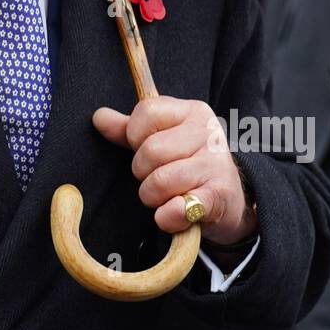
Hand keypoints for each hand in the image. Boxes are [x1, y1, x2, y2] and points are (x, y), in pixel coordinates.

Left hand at [92, 97, 256, 245]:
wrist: (230, 200)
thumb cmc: (189, 164)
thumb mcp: (163, 138)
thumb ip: (129, 129)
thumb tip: (99, 117)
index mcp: (193, 111)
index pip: (146, 112)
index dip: (135, 135)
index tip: (145, 147)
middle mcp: (208, 133)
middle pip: (150, 150)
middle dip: (143, 172)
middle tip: (157, 176)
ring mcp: (215, 165)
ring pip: (159, 181)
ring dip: (153, 197)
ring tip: (166, 195)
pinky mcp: (218, 197)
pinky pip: (176, 209)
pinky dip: (167, 218)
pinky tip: (174, 213)